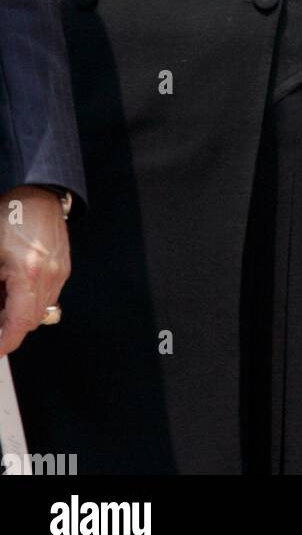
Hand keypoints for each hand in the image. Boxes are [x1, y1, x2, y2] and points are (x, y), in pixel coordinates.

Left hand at [0, 186, 70, 356]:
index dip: (4, 342)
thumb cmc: (11, 215)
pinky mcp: (63, 265)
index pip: (19, 325)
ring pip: (41, 309)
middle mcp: (50, 275)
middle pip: (31, 321)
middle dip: (9, 327)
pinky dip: (30, 298)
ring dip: (19, 312)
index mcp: (28, 274)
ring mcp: (60, 271)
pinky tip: (14, 284)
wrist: (37, 192)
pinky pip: (48, 294)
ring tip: (2, 294)